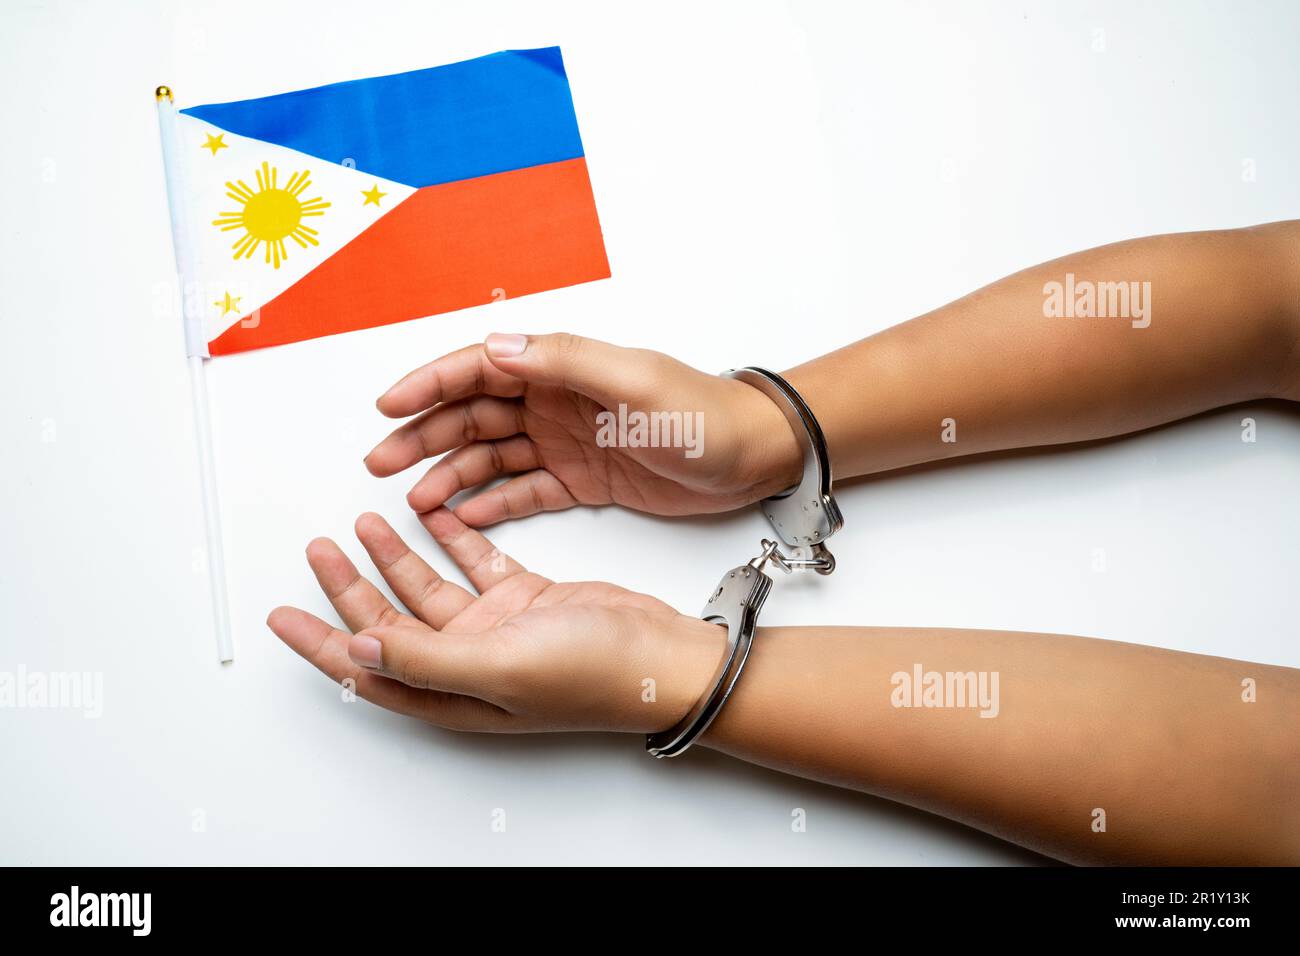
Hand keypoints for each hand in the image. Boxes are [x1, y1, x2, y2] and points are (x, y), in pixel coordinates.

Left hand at [267, 508, 724, 732]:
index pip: (367, 669)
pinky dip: (454, 537)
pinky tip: (434, 512)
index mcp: (452, 692)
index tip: (281, 617)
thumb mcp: (499, 667)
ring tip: (363, 521)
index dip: (320, 645)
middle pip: (389, 622)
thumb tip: (357, 651)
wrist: (662, 654)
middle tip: (318, 549)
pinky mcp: (525, 596)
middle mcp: (467, 661)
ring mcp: (496, 627)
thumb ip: (425, 658)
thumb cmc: (594, 674)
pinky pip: (476, 561)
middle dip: (350, 587)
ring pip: (428, 586)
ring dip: (396, 555)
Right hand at [363, 333, 802, 525]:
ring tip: (413, 500)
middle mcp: (555, 402)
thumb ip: (564, 362)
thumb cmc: (702, 412)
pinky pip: (524, 491)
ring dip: (451, 474)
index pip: (480, 368)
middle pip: (473, 414)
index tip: (390, 406)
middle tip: (382, 463)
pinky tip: (461, 517)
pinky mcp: (582, 481)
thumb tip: (496, 347)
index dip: (430, 384)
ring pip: (491, 456)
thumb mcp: (634, 381)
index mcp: (562, 368)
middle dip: (424, 435)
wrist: (752, 456)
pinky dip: (492, 504)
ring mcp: (565, 442)